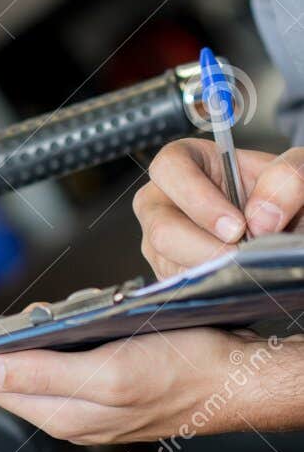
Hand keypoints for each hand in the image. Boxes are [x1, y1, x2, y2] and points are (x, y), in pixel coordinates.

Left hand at [0, 327, 303, 444]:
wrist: (234, 378)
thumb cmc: (183, 375)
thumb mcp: (109, 374)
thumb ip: (42, 377)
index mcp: (63, 417)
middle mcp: (71, 414)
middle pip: (16, 370)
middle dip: (23, 336)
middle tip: (50, 316)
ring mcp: (90, 401)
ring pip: (44, 358)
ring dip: (51, 332)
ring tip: (81, 319)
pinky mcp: (108, 386)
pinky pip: (72, 355)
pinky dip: (75, 334)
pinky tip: (98, 325)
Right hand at [133, 138, 303, 279]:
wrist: (280, 226)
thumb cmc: (275, 194)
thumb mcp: (292, 174)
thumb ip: (286, 179)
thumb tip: (261, 220)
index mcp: (186, 162)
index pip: (170, 170)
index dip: (198, 198)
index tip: (237, 226)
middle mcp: (163, 200)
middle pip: (161, 227)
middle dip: (204, 248)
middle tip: (241, 256)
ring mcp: (160, 239)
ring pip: (168, 263)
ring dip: (209, 272)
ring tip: (244, 271)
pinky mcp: (168, 270)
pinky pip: (177, 287)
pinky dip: (208, 289)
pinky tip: (233, 283)